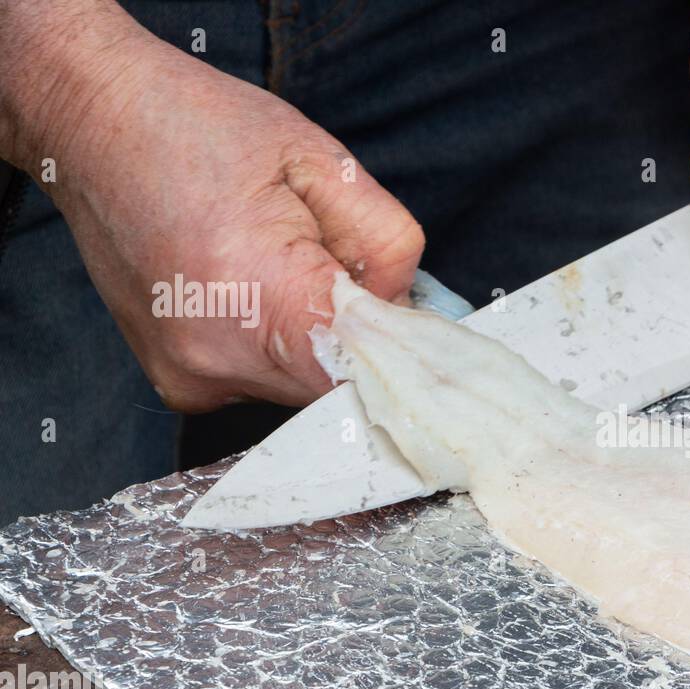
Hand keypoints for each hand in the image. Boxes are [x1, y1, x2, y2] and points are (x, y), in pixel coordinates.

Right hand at [2, 3, 423, 410]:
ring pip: (304, 388)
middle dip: (364, 341)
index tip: (421, 335)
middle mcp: (218, 354)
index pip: (362, 372)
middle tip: (352, 278)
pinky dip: (281, 349)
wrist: (94, 124)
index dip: (402, 356)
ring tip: (289, 272)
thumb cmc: (200, 129)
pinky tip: (256, 292)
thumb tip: (410, 310)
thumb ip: (387, 246)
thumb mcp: (324, 165)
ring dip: (320, 344)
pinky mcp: (182, 386)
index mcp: (257, 294)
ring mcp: (193, 379)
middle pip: (338, 387)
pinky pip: (265, 383)